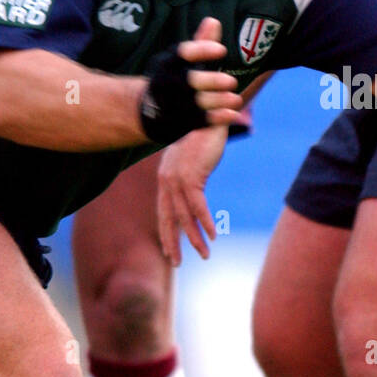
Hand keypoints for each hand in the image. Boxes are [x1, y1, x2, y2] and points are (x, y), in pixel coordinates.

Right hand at [139, 17, 242, 144]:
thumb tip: (214, 21)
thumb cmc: (172, 78)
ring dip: (217, 101)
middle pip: (189, 81)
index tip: (222, 50)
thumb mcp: (180, 59)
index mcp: (167, 62)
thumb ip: (200, 43)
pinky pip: (197, 121)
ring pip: (195, 103)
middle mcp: (165, 82)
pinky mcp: (175, 123)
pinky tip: (232, 114)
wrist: (147, 110)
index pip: (183, 53)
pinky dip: (216, 118)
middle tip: (232, 81)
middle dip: (212, 81)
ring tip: (236, 99)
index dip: (202, 50)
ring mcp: (168, 104)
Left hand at [157, 125, 229, 264]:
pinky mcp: (191, 177)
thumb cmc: (201, 133)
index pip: (163, 210)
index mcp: (165, 177)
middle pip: (168, 218)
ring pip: (184, 217)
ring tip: (206, 254)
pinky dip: (205, 222)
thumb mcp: (193, 156)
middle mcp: (167, 181)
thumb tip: (199, 180)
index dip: (166, 231)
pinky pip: (197, 207)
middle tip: (176, 263)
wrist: (205, 114)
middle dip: (173, 242)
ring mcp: (177, 180)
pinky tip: (212, 236)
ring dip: (195, 238)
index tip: (169, 249)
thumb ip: (193, 171)